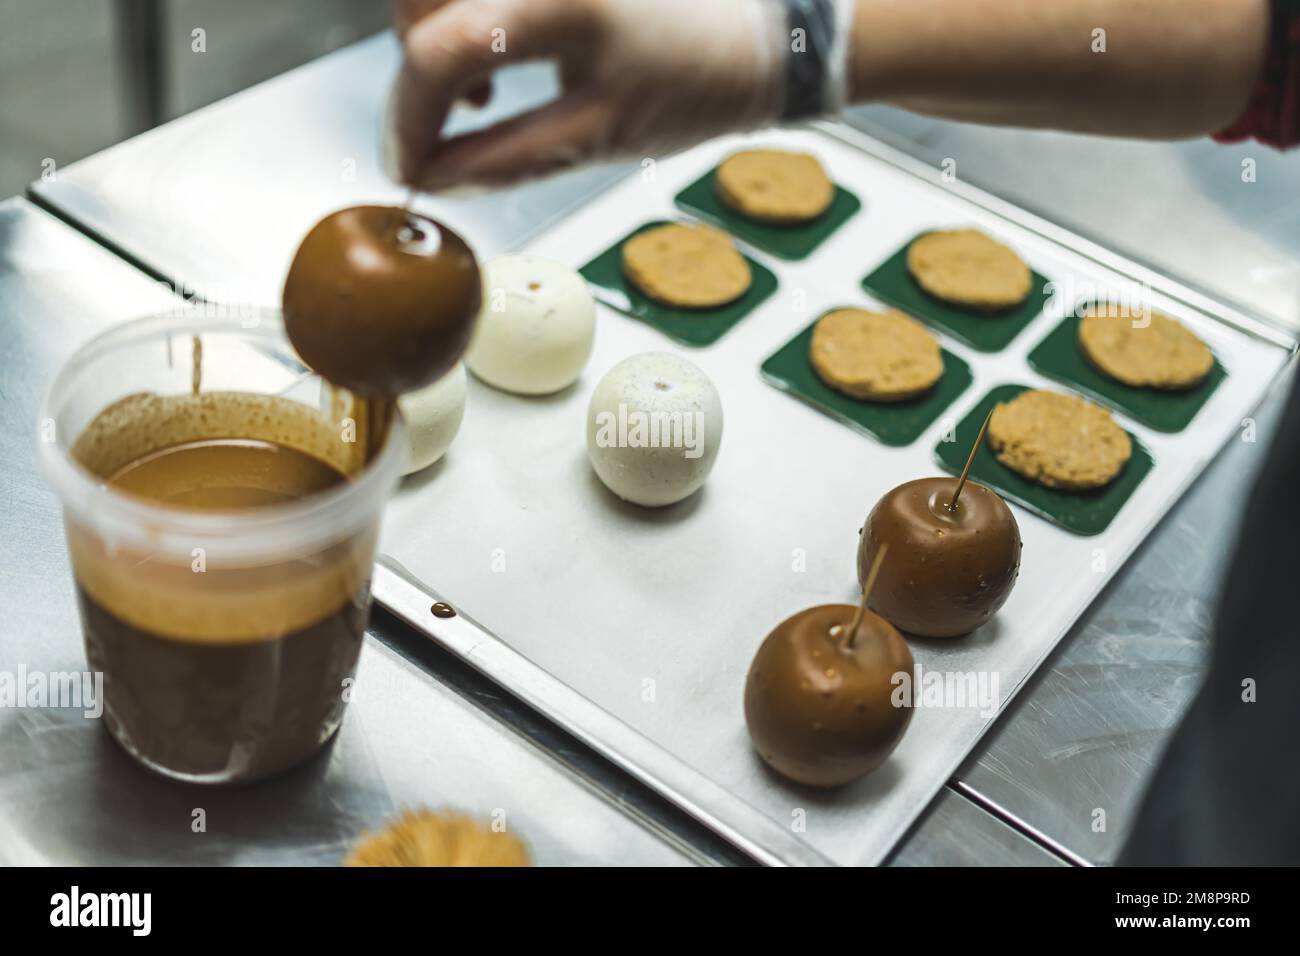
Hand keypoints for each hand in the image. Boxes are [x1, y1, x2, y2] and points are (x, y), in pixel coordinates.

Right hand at [386, 0, 787, 190]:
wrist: (749, 35)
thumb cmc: (695, 80)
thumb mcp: (599, 135)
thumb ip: (505, 160)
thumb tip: (432, 178)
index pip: (439, 51)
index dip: (409, 117)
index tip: (410, 165)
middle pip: (417, 3)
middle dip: (416, 69)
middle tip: (450, 126)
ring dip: (429, 40)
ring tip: (477, 97)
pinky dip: (455, 19)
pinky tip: (490, 61)